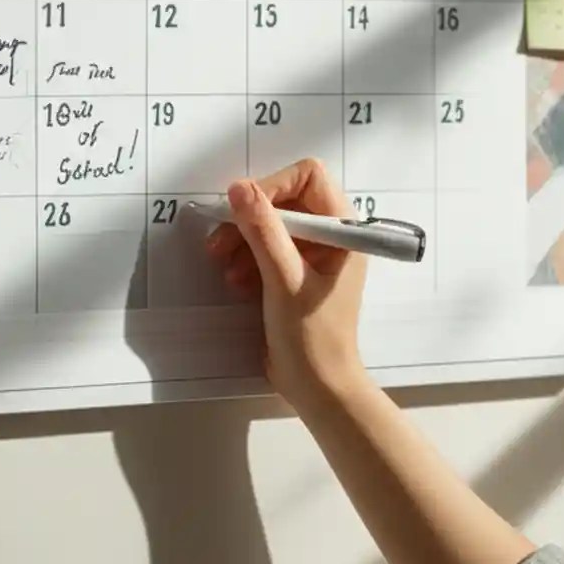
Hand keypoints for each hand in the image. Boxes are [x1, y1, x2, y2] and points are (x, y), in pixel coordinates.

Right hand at [206, 159, 371, 411]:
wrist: (318, 387)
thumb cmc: (313, 336)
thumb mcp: (284, 280)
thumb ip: (263, 231)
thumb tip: (239, 188)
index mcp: (344, 229)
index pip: (307, 176)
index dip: (271, 186)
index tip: (243, 211)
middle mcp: (332, 234)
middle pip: (284, 199)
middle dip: (250, 219)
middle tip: (219, 244)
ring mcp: (315, 253)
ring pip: (271, 223)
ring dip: (244, 241)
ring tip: (227, 270)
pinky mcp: (297, 272)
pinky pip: (268, 248)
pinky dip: (248, 259)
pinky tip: (238, 283)